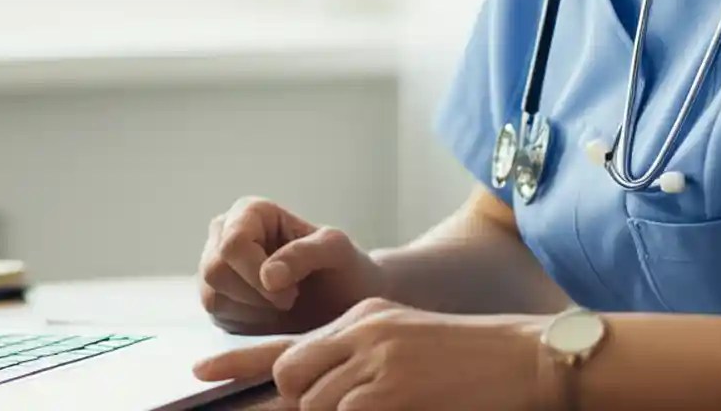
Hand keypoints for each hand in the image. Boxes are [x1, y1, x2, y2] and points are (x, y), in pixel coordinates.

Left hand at [193, 298, 545, 410]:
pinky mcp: (390, 391)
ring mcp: (374, 362)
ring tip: (390, 399)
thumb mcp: (400, 344)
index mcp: (359, 319)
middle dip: (302, 403)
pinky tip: (400, 405)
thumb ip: (352, 360)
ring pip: (316, 405)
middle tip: (348, 402)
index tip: (198, 372)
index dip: (237, 362)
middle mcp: (359, 333)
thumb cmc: (465, 361)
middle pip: (292, 380)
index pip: (284, 342)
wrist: (522, 358)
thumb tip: (306, 390)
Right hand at [198, 197, 385, 334]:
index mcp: (249, 211)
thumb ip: (307, 253)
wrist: (342, 303)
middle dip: (256, 295)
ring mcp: (215, 265)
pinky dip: (248, 324)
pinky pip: (217, 315)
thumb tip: (268, 276)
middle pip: (216, 270)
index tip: (292, 292)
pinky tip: (272, 316)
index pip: (233, 244)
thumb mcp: (337, 252)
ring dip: (254, 311)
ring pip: (212, 296)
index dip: (257, 274)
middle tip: (290, 300)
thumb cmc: (343, 269)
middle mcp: (224, 233)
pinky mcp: (216, 297)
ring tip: (284, 305)